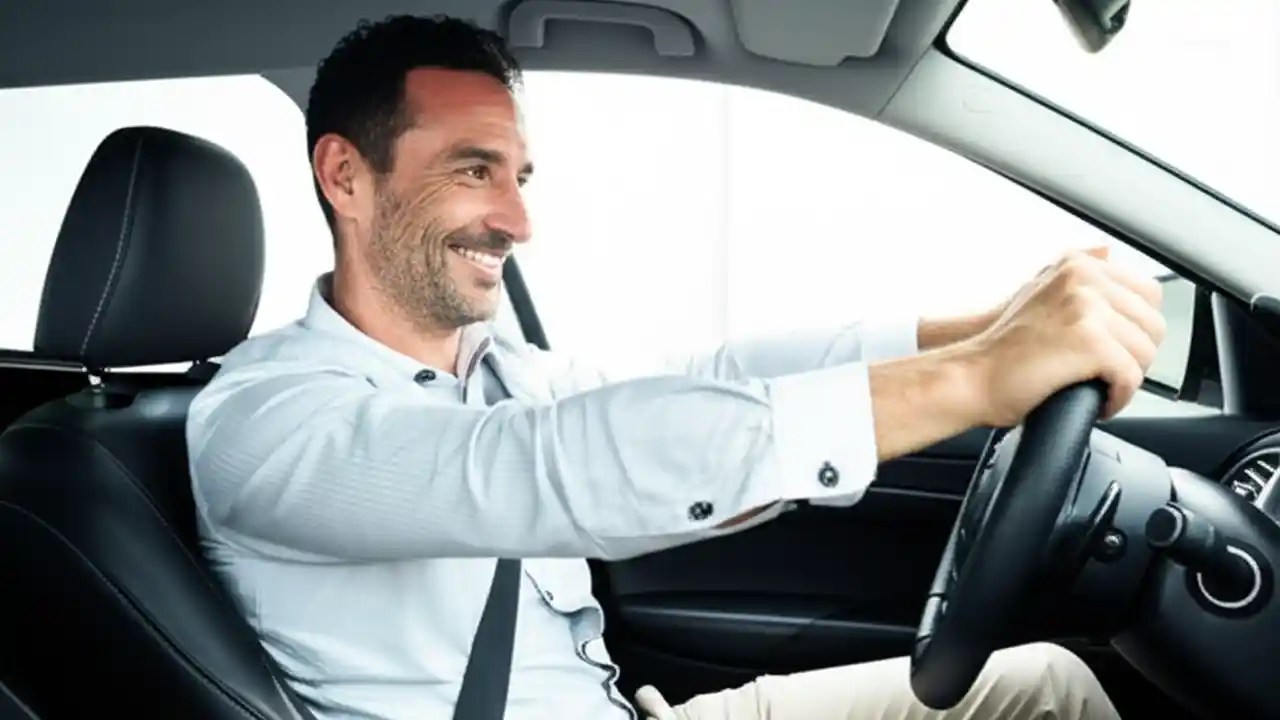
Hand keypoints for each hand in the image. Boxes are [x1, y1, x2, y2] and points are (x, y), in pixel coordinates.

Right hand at [965, 246, 1165, 424]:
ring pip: (1145, 352)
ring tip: (1097, 388)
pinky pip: (1132, 376)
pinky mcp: (1090, 342)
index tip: (1113, 349)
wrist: (971, 378)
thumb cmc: (1001, 349)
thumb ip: (1075, 273)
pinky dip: (1119, 398)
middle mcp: (1083, 279)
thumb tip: (1106, 251)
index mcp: (1077, 265)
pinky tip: (1097, 403)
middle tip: (1102, 373)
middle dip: (1134, 356)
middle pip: (1152, 324)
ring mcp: (1087, 308)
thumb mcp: (1038, 292)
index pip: (1147, 293)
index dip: (1136, 329)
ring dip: (1126, 380)